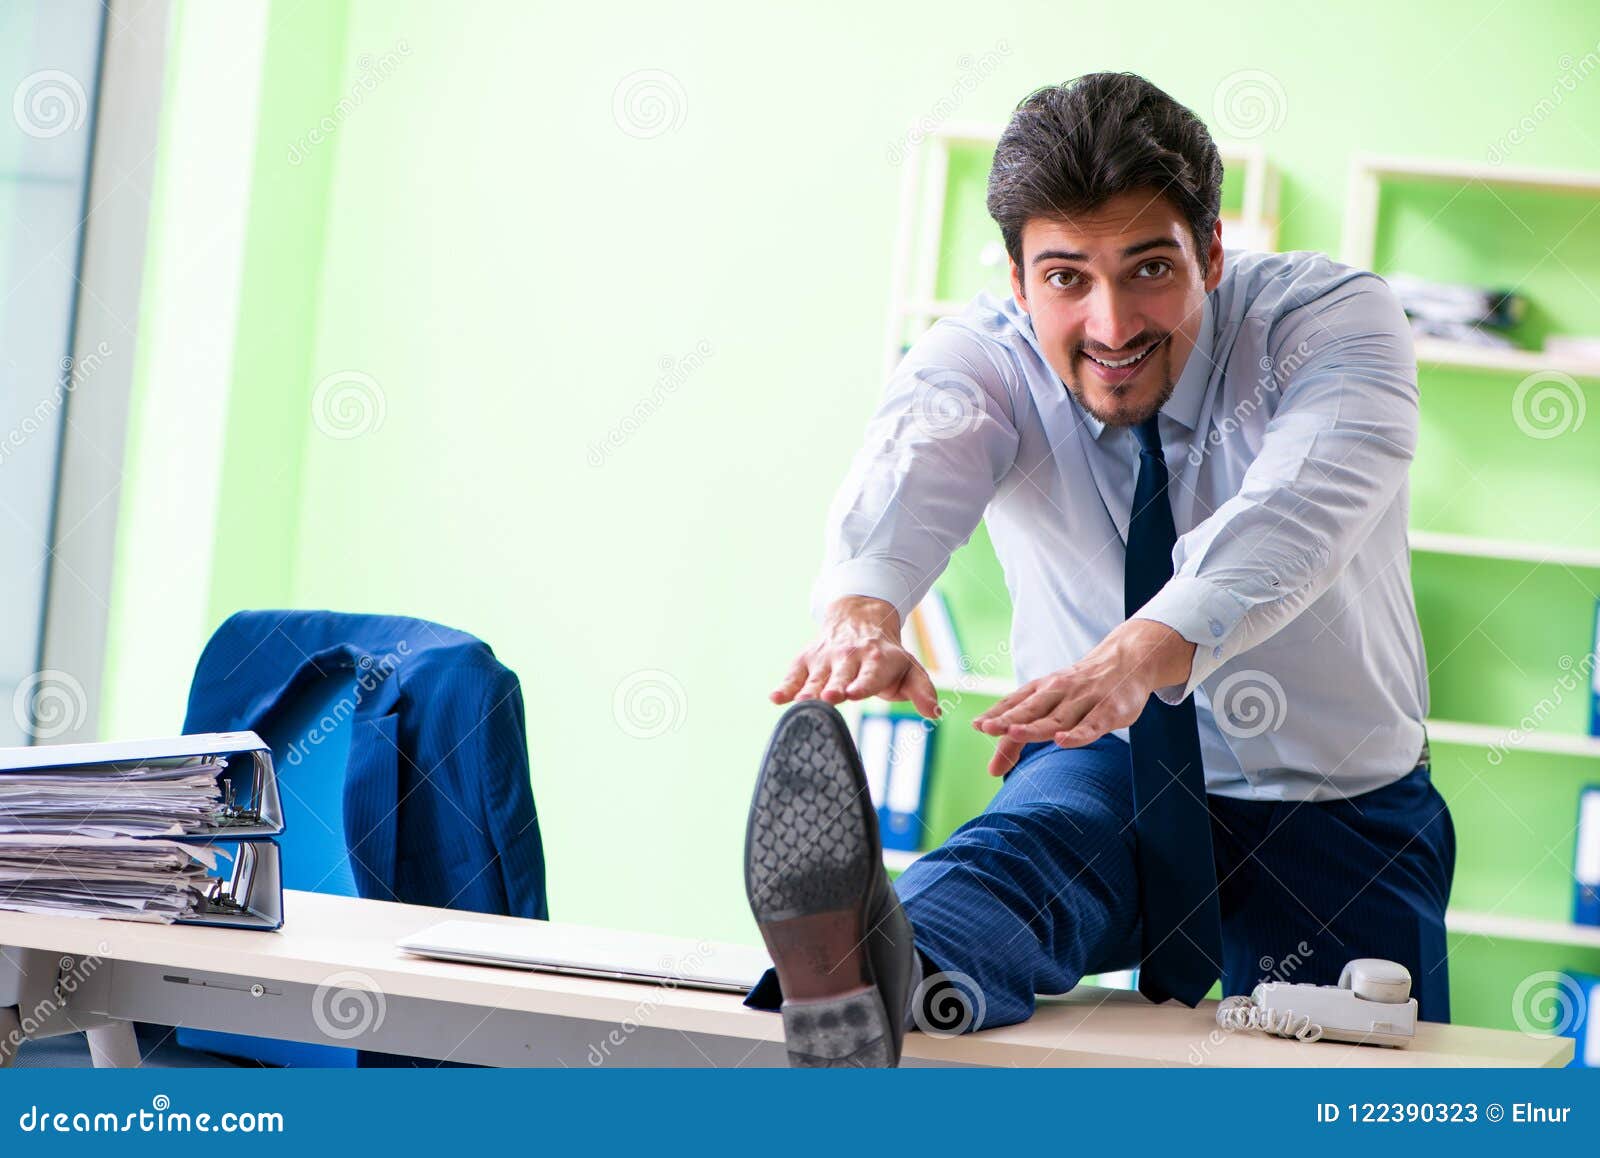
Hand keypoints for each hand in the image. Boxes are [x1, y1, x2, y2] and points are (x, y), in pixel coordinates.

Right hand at [770, 595, 941, 718]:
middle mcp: (849, 657)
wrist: (859, 620)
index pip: (869, 676)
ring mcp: (825, 659)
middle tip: (830, 697)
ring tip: (801, 701)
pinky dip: (785, 686)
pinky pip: (793, 674)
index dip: (862, 684)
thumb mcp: (910, 668)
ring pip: (815, 677)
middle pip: (840, 676)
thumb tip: (933, 712)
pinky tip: (775, 698)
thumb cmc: (887, 657)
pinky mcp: (806, 661)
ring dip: (808, 689)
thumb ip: (922, 691)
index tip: (853, 693)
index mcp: (876, 661)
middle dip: (834, 687)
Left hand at [971, 618, 1195, 775]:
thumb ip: (1019, 738)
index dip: (996, 713)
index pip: (1016, 702)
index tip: (976, 725)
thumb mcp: (1049, 705)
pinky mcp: (1109, 711)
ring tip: (1013, 732)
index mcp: (1042, 689)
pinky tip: (1061, 742)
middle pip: (1031, 708)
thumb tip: (991, 770)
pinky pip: (1092, 725)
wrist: (1128, 660)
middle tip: (987, 728)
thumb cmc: (1080, 689)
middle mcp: (1060, 691)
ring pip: (1057, 718)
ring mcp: (1085, 700)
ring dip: (1035, 726)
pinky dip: (1077, 735)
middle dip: (1008, 718)